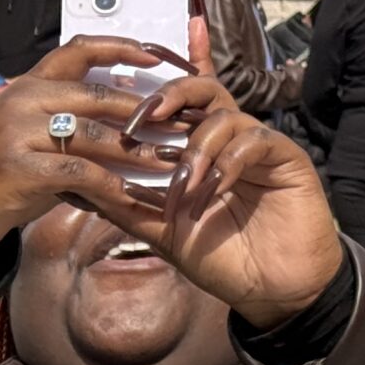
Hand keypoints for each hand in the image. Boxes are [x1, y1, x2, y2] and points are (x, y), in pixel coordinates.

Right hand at [0, 38, 185, 258]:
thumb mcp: (25, 134)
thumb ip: (67, 121)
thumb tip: (128, 117)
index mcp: (27, 85)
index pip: (78, 49)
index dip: (122, 48)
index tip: (159, 58)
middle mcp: (22, 100)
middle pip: (98, 96)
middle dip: (149, 112)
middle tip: (186, 124)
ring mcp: (17, 133)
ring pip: (95, 135)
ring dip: (140, 152)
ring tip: (173, 162)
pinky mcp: (18, 169)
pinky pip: (80, 173)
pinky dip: (113, 186)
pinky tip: (134, 197)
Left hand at [82, 69, 343, 329]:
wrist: (269, 289)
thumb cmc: (218, 257)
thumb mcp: (161, 229)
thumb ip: (125, 204)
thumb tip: (77, 185)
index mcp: (199, 149)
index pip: (181, 103)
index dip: (164, 76)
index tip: (127, 74)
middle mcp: (228, 139)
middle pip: (202, 90)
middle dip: (169, 97)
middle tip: (142, 121)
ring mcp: (257, 145)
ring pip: (223, 116)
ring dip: (194, 149)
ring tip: (181, 188)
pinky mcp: (286, 156)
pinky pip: (254, 139)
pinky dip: (227, 163)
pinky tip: (212, 192)